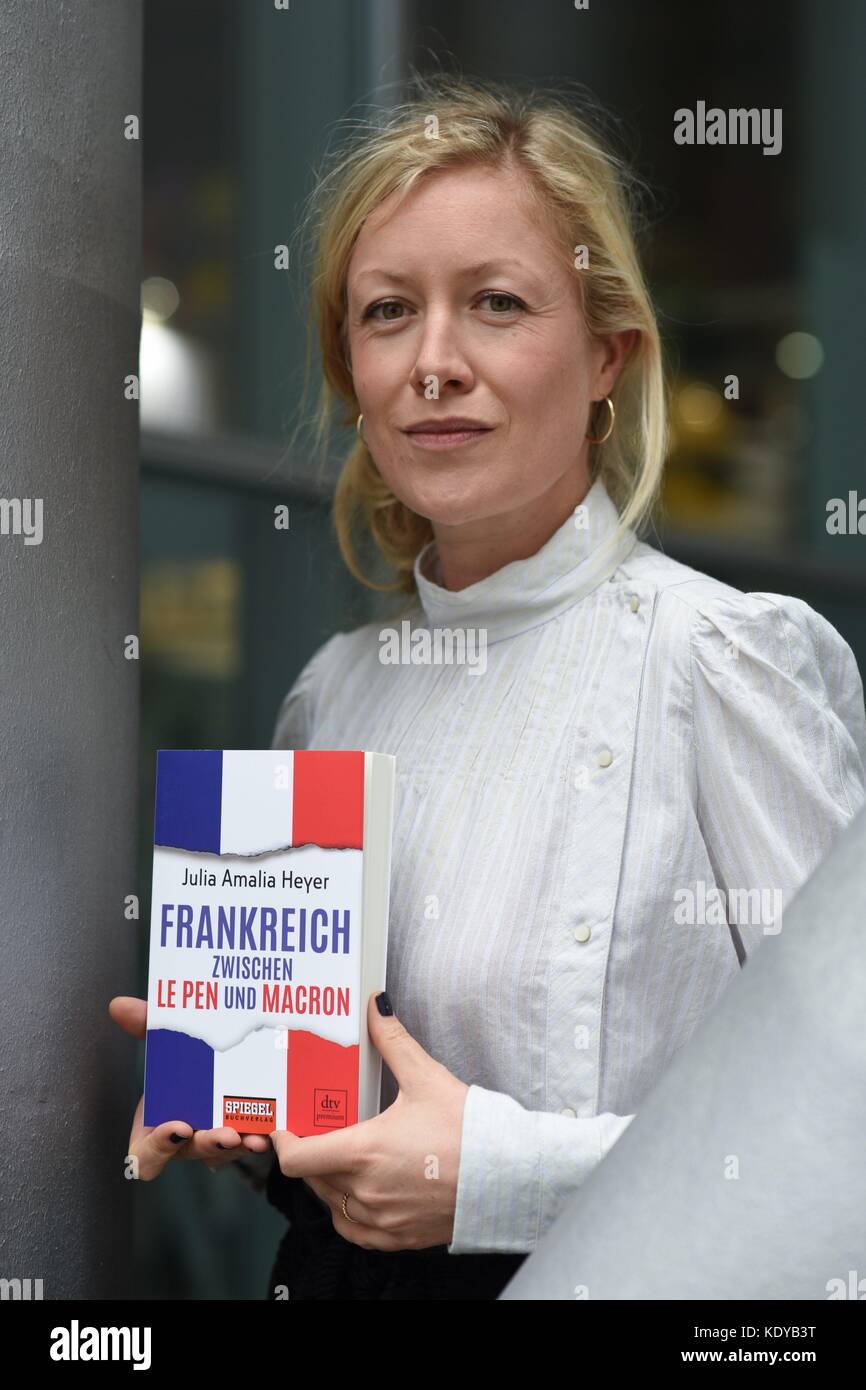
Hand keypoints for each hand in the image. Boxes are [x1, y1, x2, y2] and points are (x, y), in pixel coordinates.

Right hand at [109, 995, 271, 1179]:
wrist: (222, 1063)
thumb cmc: (180, 1066)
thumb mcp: (166, 1044)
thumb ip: (145, 1027)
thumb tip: (119, 1005)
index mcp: (156, 1129)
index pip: (147, 1156)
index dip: (159, 1149)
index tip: (178, 1126)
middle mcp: (185, 1142)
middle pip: (192, 1152)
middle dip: (209, 1143)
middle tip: (225, 1133)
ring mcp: (215, 1144)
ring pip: (225, 1152)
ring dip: (240, 1145)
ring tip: (253, 1135)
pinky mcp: (243, 1138)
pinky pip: (250, 1144)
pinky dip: (260, 1139)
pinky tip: (271, 1130)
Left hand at [270, 992, 468, 1250]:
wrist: (509, 1174)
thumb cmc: (469, 1129)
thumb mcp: (426, 1078)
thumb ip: (393, 1041)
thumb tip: (376, 1005)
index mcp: (364, 1152)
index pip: (298, 1159)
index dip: (284, 1142)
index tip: (286, 1127)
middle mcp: (366, 1191)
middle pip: (313, 1178)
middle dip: (310, 1154)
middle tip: (318, 1133)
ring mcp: (382, 1219)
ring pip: (332, 1205)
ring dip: (327, 1183)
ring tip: (340, 1157)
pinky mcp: (399, 1237)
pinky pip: (355, 1231)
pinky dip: (347, 1214)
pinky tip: (357, 1195)